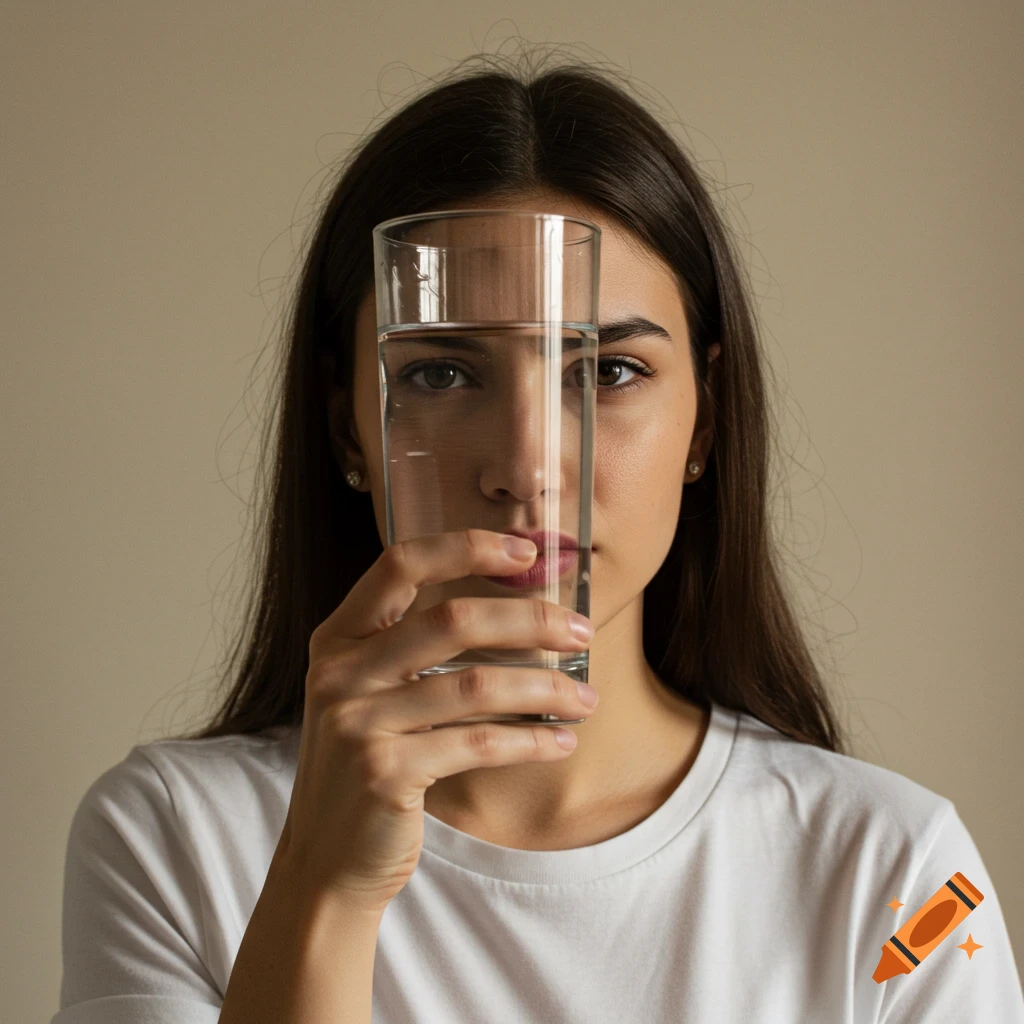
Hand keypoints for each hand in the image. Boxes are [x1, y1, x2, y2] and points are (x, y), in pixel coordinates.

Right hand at [275, 528, 597, 913]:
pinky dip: (530, 739)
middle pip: (452, 620)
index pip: (401, 564)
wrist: (326, 860)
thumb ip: (412, 648)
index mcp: (337, 638)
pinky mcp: (385, 773)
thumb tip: (517, 609)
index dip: (467, 548)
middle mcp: (340, 672)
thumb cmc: (366, 767)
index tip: (526, 552)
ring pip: (475, 686)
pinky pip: (479, 743)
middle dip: (530, 620)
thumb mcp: (368, 695)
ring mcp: (357, 723)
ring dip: (544, 687)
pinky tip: (561, 741)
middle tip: (580, 631)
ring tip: (586, 699)